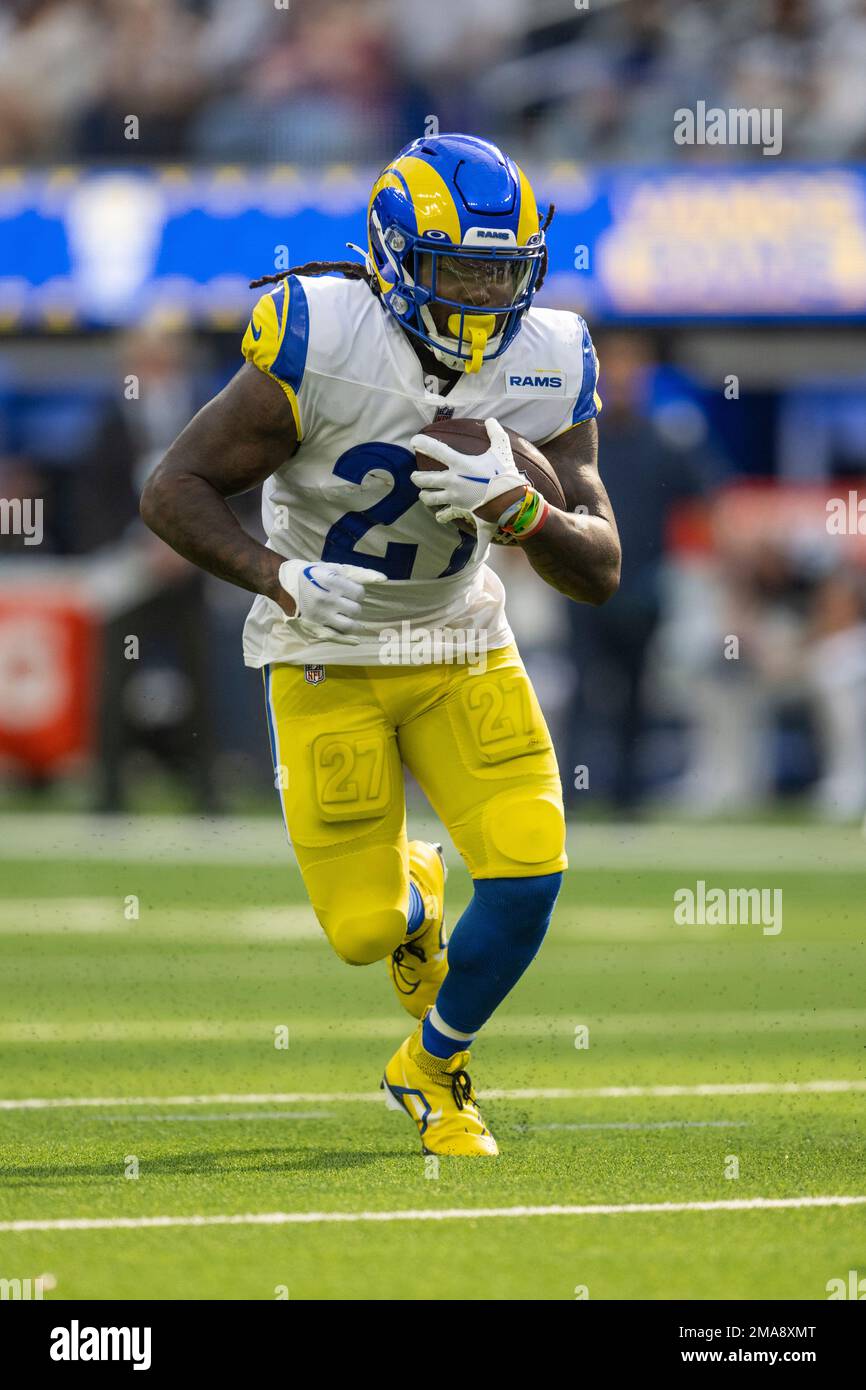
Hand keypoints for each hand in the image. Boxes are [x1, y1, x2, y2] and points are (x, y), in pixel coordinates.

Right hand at [277, 559, 385, 642]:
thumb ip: (359, 573)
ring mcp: (320, 616)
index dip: (357, 593)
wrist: (285, 585)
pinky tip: (355, 639)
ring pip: (349, 626)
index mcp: (330, 582)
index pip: (359, 593)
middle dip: (354, 606)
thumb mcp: (333, 568)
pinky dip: (348, 639)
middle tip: (345, 603)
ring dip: (352, 621)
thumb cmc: (312, 574)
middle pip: (356, 610)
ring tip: (346, 616)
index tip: (349, 591)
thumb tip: (384, 578)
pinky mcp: (314, 628)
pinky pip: (337, 637)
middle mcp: (326, 600)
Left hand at [410, 417, 526, 526]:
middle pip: (424, 479)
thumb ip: (495, 433)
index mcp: (460, 463)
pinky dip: (442, 517)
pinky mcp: (460, 510)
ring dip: (424, 496)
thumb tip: (491, 421)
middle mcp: (453, 480)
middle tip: (414, 475)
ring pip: (429, 498)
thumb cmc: (505, 475)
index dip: (422, 443)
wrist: (511, 502)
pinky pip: (446, 516)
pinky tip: (440, 516)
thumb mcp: (502, 450)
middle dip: (416, 477)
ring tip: (423, 494)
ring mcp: (454, 497)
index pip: (435, 449)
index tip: (414, 441)